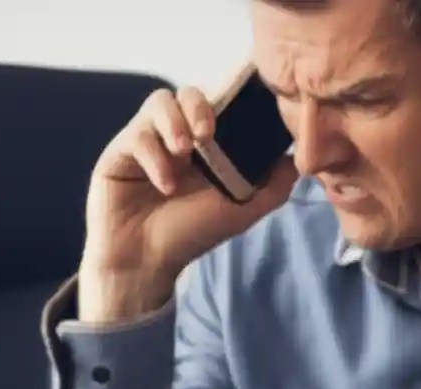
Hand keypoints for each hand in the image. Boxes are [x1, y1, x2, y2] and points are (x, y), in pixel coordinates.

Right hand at [81, 85, 299, 321]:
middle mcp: (176, 136)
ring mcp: (147, 141)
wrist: (146, 263)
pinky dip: (153, 157)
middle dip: (199, 106)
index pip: (219, 103)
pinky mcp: (120, 152)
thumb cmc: (191, 234)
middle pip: (187, 93)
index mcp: (206, 144)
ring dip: (174, 122)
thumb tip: (300, 158)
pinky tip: (165, 185)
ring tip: (184, 149)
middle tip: (207, 132)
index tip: (244, 114)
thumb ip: (273, 186)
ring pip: (158, 103)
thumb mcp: (242, 211)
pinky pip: (136, 136)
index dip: (231, 100)